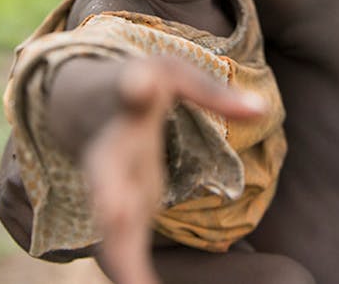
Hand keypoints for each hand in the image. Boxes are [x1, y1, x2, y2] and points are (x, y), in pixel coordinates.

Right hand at [84, 57, 265, 283]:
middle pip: (106, 173)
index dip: (134, 89)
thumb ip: (212, 93)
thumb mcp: (172, 73)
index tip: (138, 87)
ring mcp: (106, 184)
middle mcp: (108, 147)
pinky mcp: (113, 211)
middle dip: (110, 196)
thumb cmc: (137, 83)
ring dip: (122, 257)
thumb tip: (262, 109)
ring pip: (109, 224)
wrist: (76, 103)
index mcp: (126, 103)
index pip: (130, 91)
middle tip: (116, 214)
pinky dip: (132, 275)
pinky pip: (121, 247)